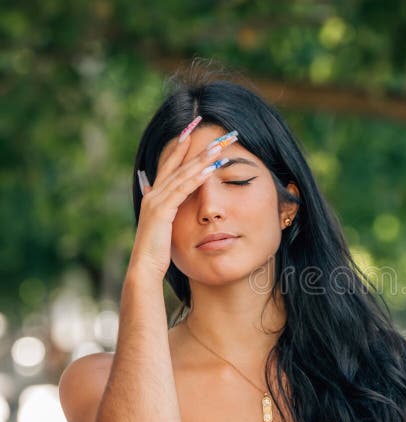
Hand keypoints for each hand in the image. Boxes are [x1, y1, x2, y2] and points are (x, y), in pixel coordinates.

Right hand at [129, 120, 237, 277]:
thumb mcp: (165, 226)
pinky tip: (209, 169)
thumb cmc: (157, 251)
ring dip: (200, 159)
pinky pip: (182, 191)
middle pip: (176, 163)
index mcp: (154, 195)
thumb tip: (174, 204)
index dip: (179, 148)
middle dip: (192, 144)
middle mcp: (153, 194)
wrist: (144, 267)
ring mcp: (156, 201)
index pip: (168, 165)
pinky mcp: (162, 211)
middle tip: (204, 125)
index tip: (190, 130)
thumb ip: (169, 212)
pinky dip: (196, 179)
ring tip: (216, 146)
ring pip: (181, 174)